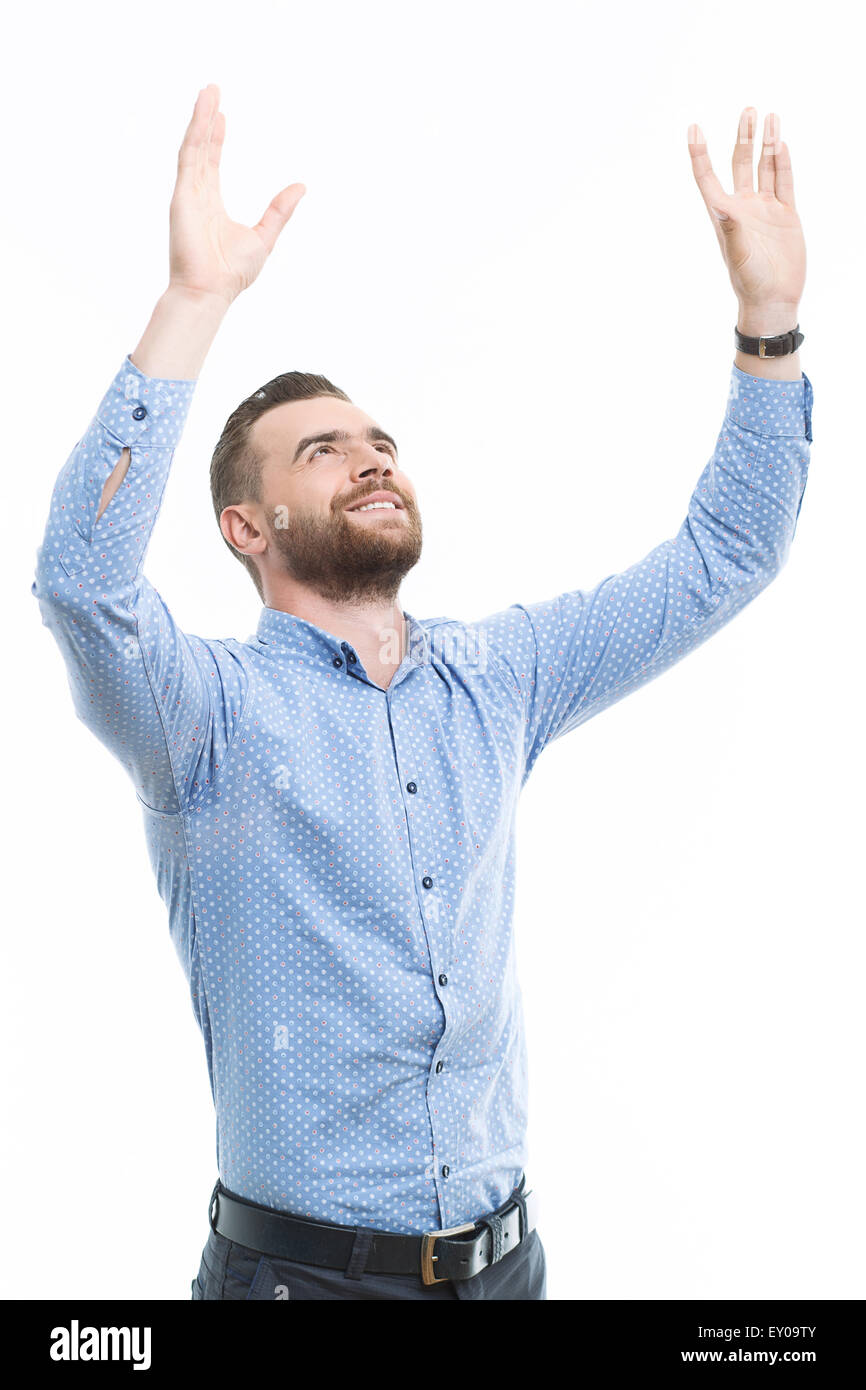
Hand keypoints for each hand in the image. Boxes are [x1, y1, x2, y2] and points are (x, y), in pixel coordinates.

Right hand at [168, 84, 305, 307]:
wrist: (210, 292)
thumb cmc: (232, 274)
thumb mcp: (264, 237)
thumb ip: (280, 211)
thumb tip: (300, 188)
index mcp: (211, 204)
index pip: (211, 163)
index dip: (216, 138)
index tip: (222, 116)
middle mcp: (196, 195)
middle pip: (201, 148)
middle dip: (206, 119)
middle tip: (212, 90)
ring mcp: (187, 194)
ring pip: (194, 146)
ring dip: (201, 118)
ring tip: (209, 90)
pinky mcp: (182, 195)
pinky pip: (189, 156)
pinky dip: (196, 132)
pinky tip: (204, 113)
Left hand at [687, 109, 804, 317]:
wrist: (774, 299)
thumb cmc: (750, 282)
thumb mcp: (738, 256)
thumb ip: (731, 230)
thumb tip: (721, 206)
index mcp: (725, 215)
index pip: (708, 177)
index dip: (700, 153)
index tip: (694, 127)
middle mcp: (744, 207)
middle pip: (741, 163)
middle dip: (744, 136)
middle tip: (749, 109)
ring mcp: (765, 209)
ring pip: (765, 167)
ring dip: (767, 143)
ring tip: (770, 116)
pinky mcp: (786, 214)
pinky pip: (784, 182)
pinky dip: (783, 163)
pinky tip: (781, 144)